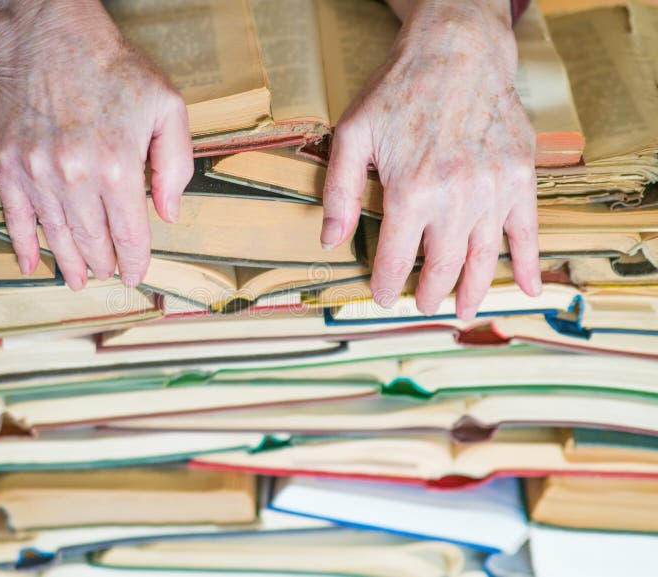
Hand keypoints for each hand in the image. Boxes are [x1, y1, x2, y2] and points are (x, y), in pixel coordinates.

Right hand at [0, 0, 192, 288]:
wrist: (51, 34)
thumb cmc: (114, 69)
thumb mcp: (167, 107)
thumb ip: (175, 165)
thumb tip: (168, 215)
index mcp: (119, 167)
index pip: (130, 235)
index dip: (135, 262)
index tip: (135, 275)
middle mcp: (77, 177)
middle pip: (94, 241)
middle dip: (104, 264)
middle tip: (108, 274)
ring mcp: (38, 173)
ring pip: (58, 235)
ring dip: (70, 263)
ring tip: (79, 280)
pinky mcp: (11, 164)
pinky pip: (16, 217)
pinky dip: (24, 245)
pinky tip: (31, 265)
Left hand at [321, 0, 540, 319]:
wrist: (457, 51)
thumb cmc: (400, 91)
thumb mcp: (353, 135)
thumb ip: (339, 192)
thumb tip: (329, 242)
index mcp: (411, 191)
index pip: (395, 259)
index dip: (386, 285)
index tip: (383, 297)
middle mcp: (456, 198)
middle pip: (441, 267)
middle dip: (428, 294)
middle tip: (422, 306)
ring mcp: (493, 190)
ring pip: (483, 258)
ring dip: (471, 291)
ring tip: (462, 311)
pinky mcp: (520, 178)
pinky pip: (528, 232)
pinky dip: (529, 264)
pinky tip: (528, 289)